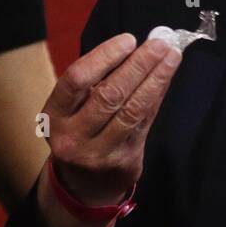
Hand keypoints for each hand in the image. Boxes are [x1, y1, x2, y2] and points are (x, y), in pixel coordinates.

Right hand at [42, 33, 181, 206]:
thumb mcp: (74, 110)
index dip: (104, 57)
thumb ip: (98, 81)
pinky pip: (144, 122)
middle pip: (109, 94)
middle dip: (139, 65)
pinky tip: (166, 78)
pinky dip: (157, 96)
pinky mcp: (123, 162)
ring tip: (171, 56)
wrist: (84, 186)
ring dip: (156, 79)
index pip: (76, 80)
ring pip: (132, 109)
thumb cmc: (82, 132)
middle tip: (161, 43)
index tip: (129, 39)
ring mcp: (98, 152)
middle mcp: (72, 136)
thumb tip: (140, 46)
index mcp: (54, 116)